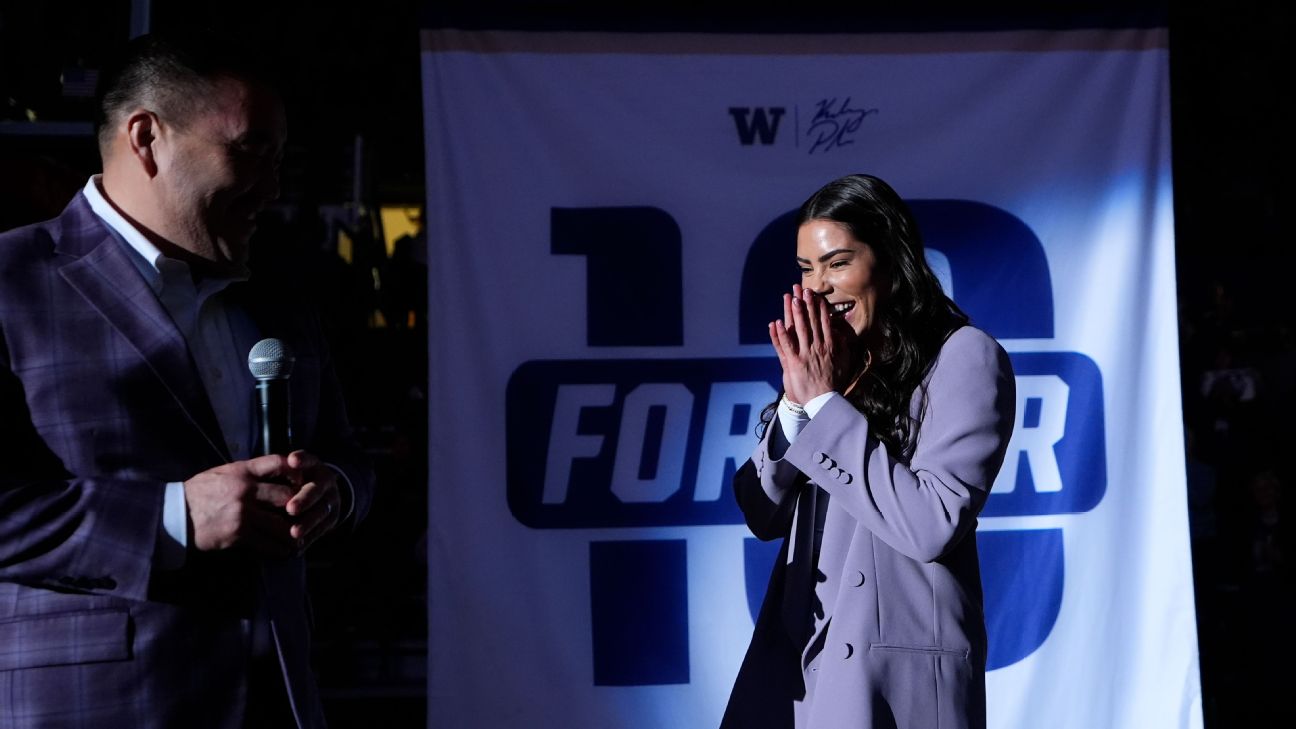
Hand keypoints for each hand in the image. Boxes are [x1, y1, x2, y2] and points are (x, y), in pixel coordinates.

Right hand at [183, 454, 299, 557]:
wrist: (173, 514)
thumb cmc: (200, 492)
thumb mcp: (224, 473)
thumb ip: (250, 472)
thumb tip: (277, 472)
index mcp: (242, 471)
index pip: (279, 463)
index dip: (296, 472)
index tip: (302, 482)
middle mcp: (245, 490)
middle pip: (287, 496)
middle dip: (299, 507)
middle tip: (307, 515)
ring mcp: (243, 513)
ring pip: (283, 525)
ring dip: (294, 532)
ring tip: (299, 537)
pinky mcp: (238, 534)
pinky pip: (268, 544)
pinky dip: (279, 549)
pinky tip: (284, 550)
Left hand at [282, 450, 343, 552]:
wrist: (321, 491)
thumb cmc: (295, 480)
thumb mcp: (291, 469)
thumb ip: (280, 468)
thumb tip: (270, 467)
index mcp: (313, 466)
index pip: (308, 460)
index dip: (302, 460)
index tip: (292, 460)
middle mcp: (325, 481)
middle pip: (316, 489)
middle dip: (304, 499)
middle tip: (291, 508)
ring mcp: (331, 500)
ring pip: (321, 511)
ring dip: (308, 523)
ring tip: (294, 532)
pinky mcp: (332, 517)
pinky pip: (322, 529)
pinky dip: (310, 537)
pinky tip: (298, 546)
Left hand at [769, 284, 846, 404]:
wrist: (825, 401)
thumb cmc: (834, 383)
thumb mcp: (844, 362)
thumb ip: (842, 346)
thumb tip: (840, 333)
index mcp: (829, 346)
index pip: (823, 322)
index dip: (818, 307)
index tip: (815, 295)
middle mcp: (817, 347)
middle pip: (811, 321)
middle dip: (806, 304)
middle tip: (802, 289)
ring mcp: (805, 354)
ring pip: (799, 329)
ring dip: (794, 313)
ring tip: (790, 298)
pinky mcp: (794, 363)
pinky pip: (786, 346)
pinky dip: (780, 334)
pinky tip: (775, 323)